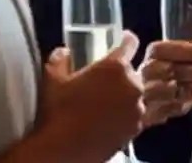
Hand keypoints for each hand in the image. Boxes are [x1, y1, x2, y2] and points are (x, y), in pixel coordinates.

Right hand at [33, 31, 145, 162]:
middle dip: (122, 74)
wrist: (63, 150)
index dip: (126, 40)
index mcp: (114, 67)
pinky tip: (111, 118)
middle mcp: (132, 84)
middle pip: (134, 71)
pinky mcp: (137, 128)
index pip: (130, 43)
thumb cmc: (57, 112)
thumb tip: (64, 52)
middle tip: (106, 81)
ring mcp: (137, 108)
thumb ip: (60, 60)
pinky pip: (137, 115)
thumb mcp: (53, 80)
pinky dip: (127, 114)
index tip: (124, 40)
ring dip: (126, 95)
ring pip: (137, 94)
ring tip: (109, 103)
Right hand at [140, 12, 191, 127]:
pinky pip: (176, 107)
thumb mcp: (185, 49)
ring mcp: (148, 95)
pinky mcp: (153, 114)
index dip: (187, 51)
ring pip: (176, 91)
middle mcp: (146, 73)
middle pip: (173, 71)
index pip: (165, 49)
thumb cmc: (167, 66)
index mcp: (153, 53)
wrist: (142, 98)